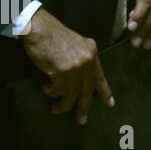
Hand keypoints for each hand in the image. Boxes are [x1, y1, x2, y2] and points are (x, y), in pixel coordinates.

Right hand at [19, 10, 112, 125]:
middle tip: (81, 121)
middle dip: (84, 107)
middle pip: (88, 90)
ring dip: (62, 105)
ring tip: (55, 108)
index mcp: (92, 52)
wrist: (40, 29)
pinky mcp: (63, 73)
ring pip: (72, 95)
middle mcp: (88, 60)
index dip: (105, 92)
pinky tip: (46, 87)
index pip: (101, 76)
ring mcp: (77, 67)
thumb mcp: (75, 44)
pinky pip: (58, 91)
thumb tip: (80, 76)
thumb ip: (81, 58)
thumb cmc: (53, 35)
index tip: (110, 104)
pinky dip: (51, 92)